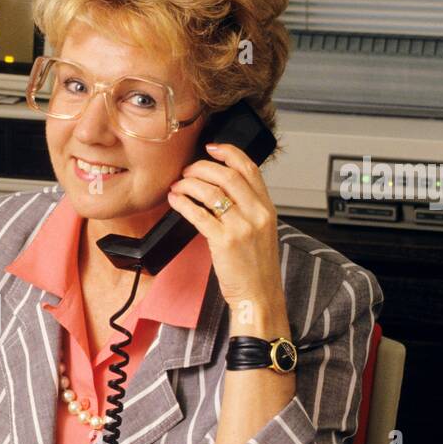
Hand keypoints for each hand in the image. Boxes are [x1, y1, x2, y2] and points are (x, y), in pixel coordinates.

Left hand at [166, 142, 287, 320]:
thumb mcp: (261, 230)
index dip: (228, 152)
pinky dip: (183, 202)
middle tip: (187, 171)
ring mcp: (241, 227)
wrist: (259, 295)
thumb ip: (248, 208)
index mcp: (267, 208)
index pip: (249, 168)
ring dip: (188, 184)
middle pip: (227, 175)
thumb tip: (221, 189)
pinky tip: (175, 200)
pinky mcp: (224, 241)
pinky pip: (198, 213)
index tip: (211, 148)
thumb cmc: (256, 267)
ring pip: (211, 191)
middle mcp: (256, 213)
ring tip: (178, 187)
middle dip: (201, 168)